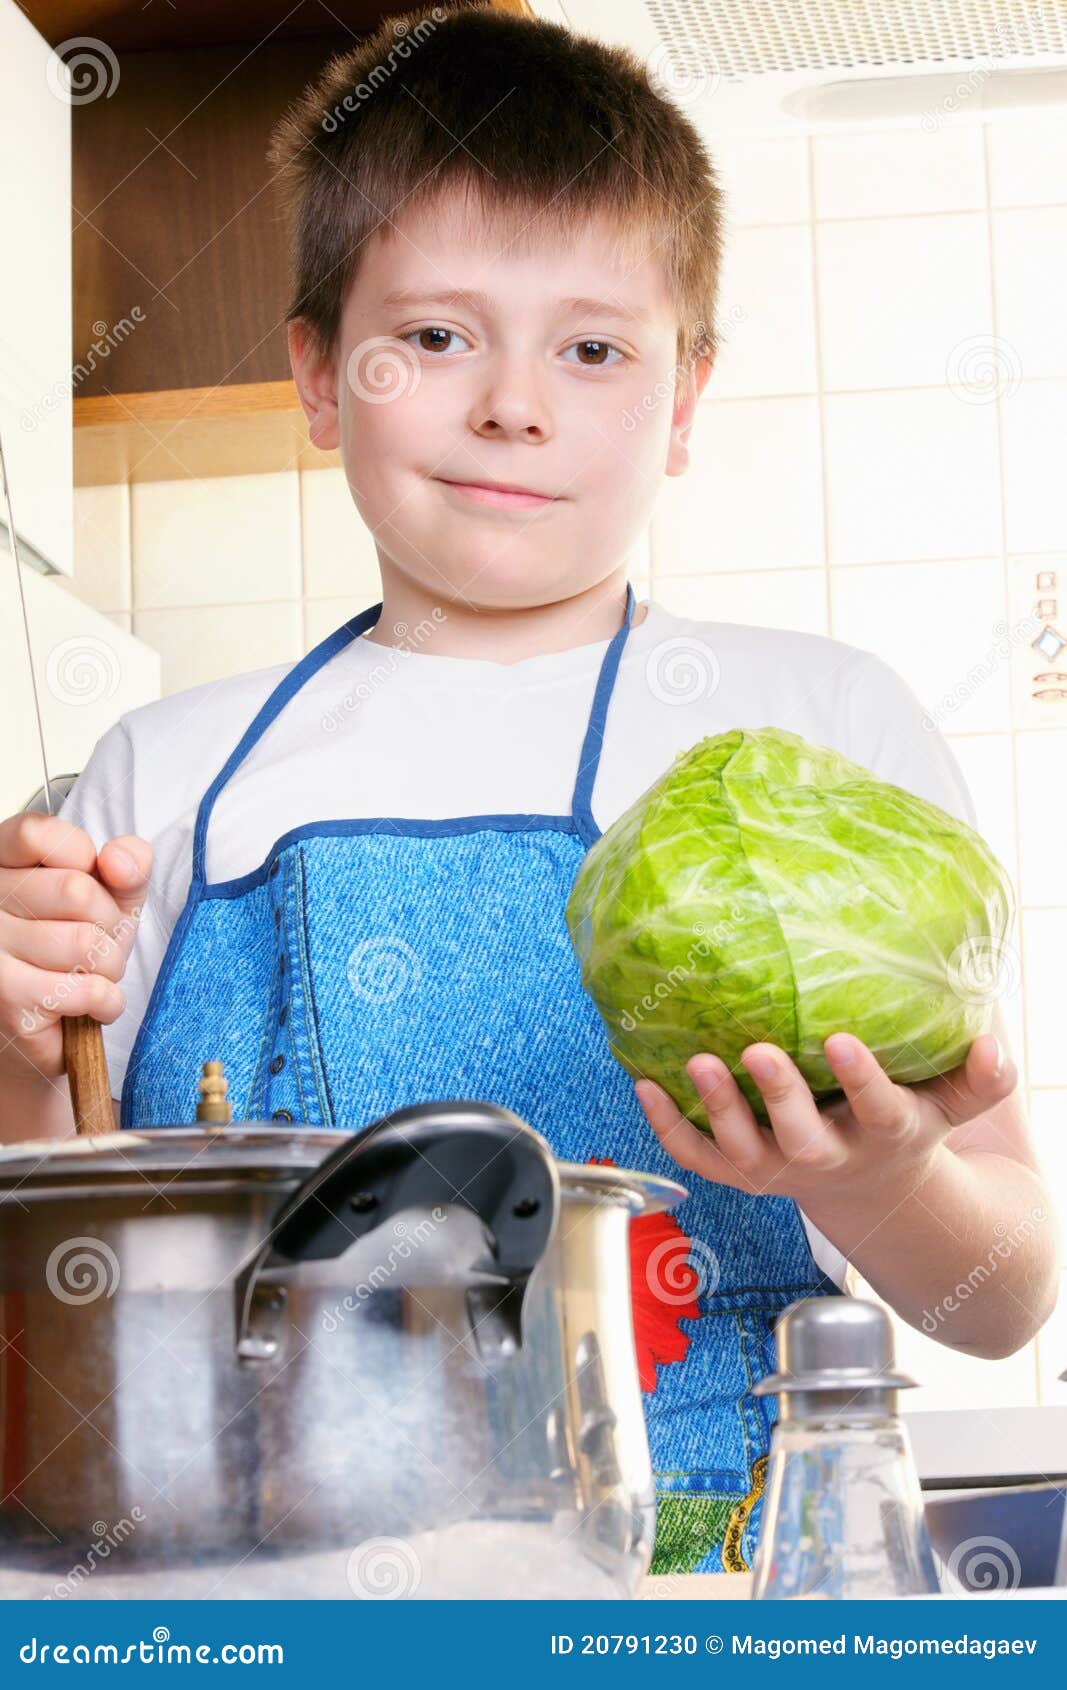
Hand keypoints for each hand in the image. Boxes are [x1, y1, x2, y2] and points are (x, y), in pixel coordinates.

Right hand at [0, 813, 151, 1082]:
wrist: (51, 1027)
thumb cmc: (77, 948)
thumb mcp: (111, 896)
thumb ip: (126, 865)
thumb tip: (119, 861)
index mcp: (0, 864)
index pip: (37, 835)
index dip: (82, 857)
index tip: (88, 879)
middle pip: (75, 890)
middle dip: (109, 924)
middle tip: (99, 943)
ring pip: (84, 943)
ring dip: (109, 966)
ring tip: (94, 974)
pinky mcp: (8, 1002)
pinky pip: (86, 990)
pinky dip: (108, 1002)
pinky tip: (94, 1004)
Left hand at [634, 1032, 1017, 1205]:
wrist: (870, 1190)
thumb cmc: (907, 1126)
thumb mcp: (950, 1107)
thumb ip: (979, 1080)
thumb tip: (994, 1043)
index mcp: (882, 1135)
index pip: (878, 1112)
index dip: (860, 1080)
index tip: (841, 1039)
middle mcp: (826, 1158)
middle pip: (799, 1142)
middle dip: (777, 1097)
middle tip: (756, 1049)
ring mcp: (778, 1170)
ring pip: (742, 1154)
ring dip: (716, 1110)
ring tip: (695, 1062)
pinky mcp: (740, 1173)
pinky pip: (699, 1157)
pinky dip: (668, 1127)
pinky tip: (643, 1083)